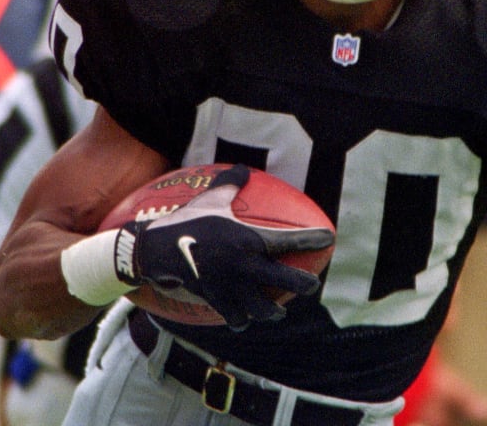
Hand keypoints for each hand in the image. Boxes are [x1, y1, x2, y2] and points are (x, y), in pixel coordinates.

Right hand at [115, 164, 333, 330]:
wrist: (157, 249)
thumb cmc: (187, 220)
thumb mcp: (211, 198)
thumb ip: (231, 183)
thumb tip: (243, 167)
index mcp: (250, 239)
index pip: (291, 240)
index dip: (313, 240)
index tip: (329, 239)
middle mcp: (247, 266)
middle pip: (287, 280)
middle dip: (305, 284)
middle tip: (312, 285)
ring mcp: (233, 287)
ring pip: (263, 307)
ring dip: (272, 311)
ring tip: (278, 312)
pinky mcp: (217, 301)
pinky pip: (236, 317)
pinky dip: (241, 319)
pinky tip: (243, 319)